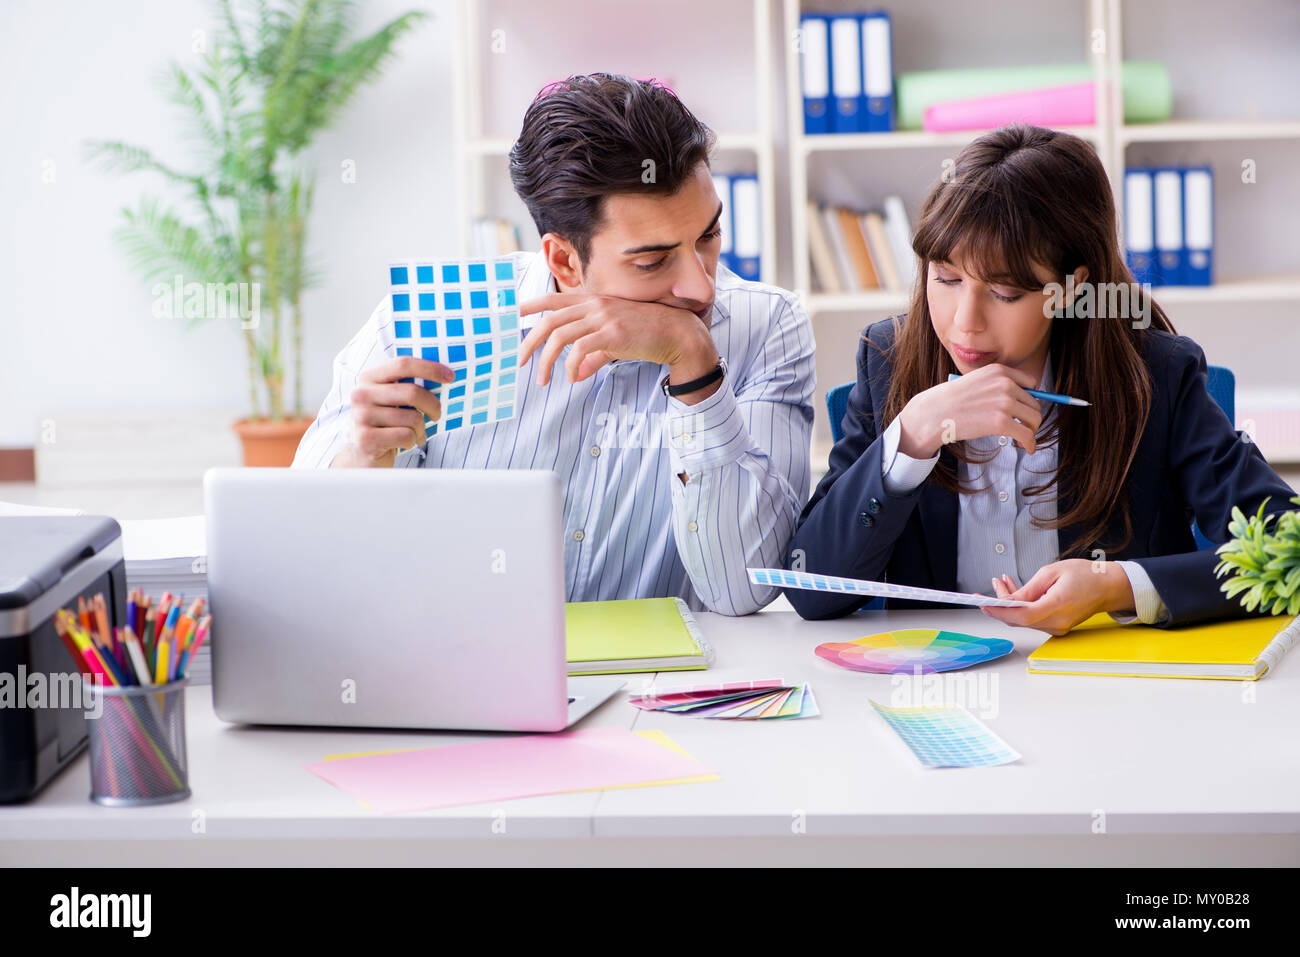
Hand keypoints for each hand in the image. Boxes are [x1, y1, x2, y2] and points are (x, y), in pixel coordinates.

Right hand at [330, 357, 454, 467]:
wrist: (362, 455)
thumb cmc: (385, 424)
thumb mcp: (392, 400)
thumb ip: (408, 385)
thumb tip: (444, 374)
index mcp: (369, 378)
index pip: (403, 364)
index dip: (430, 368)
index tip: (450, 376)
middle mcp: (361, 394)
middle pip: (412, 392)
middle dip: (433, 405)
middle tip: (437, 415)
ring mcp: (361, 417)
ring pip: (413, 418)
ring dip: (421, 429)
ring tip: (415, 434)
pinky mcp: (367, 439)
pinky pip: (406, 436)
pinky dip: (413, 441)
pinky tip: (405, 443)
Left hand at [518, 292, 717, 393]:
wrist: (678, 333)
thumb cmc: (647, 335)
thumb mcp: (615, 341)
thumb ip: (593, 355)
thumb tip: (577, 373)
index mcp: (594, 301)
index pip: (554, 299)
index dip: (531, 305)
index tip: (512, 315)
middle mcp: (595, 305)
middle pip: (550, 320)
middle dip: (529, 341)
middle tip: (518, 361)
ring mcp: (604, 317)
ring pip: (560, 335)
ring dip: (546, 360)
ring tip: (541, 380)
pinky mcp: (613, 333)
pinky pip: (581, 350)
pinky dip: (571, 366)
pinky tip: (572, 378)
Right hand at [895, 362, 1042, 457]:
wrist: (934, 413)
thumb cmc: (950, 401)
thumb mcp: (975, 381)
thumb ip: (996, 386)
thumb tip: (1018, 402)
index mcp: (999, 371)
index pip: (1031, 383)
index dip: (1029, 399)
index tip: (1025, 410)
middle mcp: (1005, 384)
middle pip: (1034, 403)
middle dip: (1031, 419)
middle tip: (1024, 429)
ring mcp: (1004, 403)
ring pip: (1034, 419)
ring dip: (1031, 431)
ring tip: (1024, 439)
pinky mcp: (1001, 422)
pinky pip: (1027, 434)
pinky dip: (1030, 443)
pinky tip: (1027, 448)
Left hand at [978, 560, 1135, 634]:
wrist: (1109, 586)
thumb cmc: (1086, 576)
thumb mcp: (1052, 572)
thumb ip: (1028, 589)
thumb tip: (1009, 600)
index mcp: (1057, 605)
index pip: (1022, 615)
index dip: (1000, 611)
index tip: (984, 603)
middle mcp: (1057, 621)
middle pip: (1019, 619)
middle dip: (1000, 605)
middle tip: (989, 589)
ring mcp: (1057, 626)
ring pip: (1024, 619)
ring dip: (1009, 604)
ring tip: (1003, 583)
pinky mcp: (1057, 625)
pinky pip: (1032, 619)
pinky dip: (1021, 607)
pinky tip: (1016, 592)